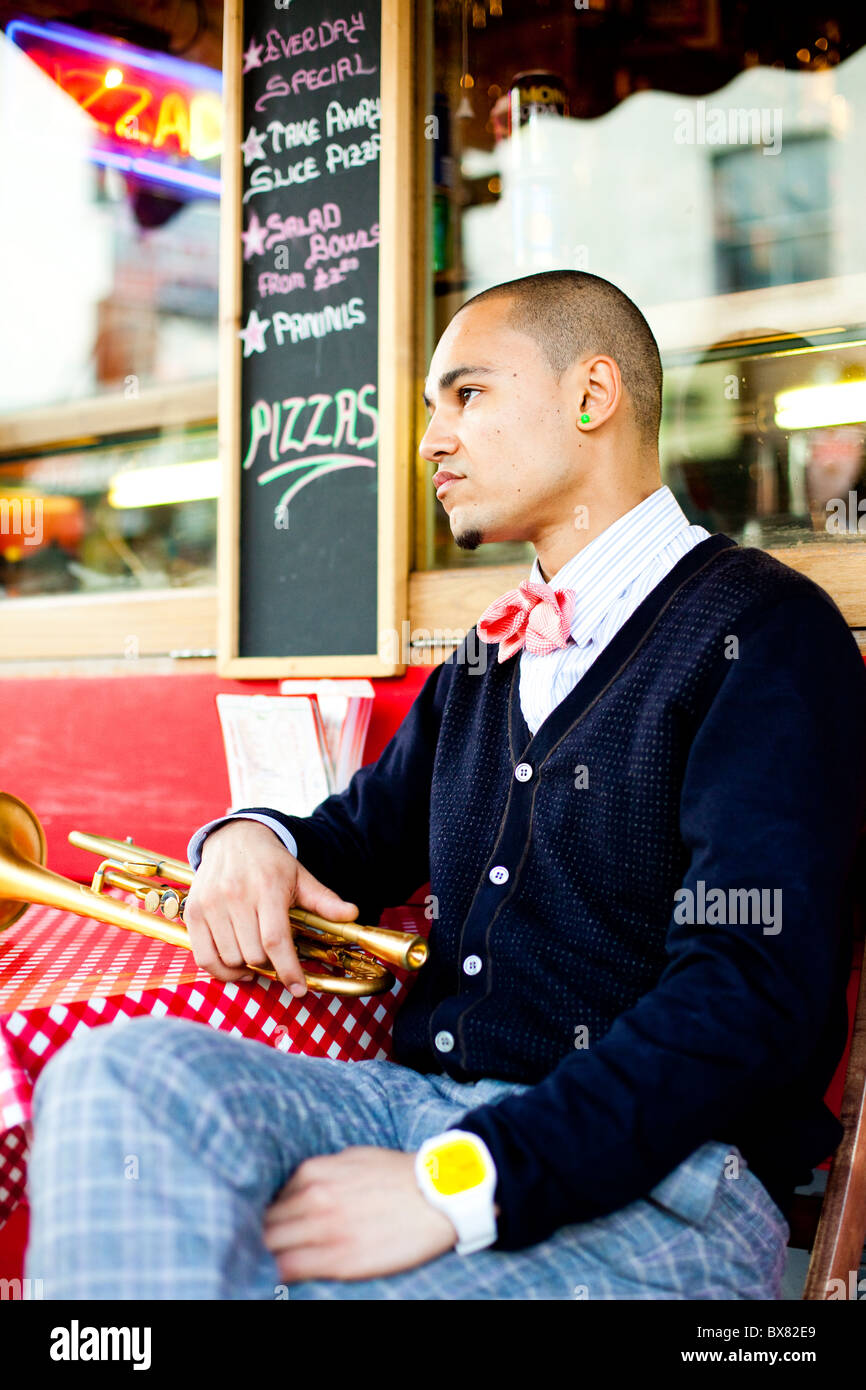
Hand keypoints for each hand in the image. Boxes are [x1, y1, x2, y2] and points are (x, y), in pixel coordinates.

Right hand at [182, 819, 358, 995]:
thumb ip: (324, 900)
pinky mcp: (194, 912)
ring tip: (257, 960)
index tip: (299, 989)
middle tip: (276, 960)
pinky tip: (235, 966)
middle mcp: (235, 895)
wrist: (234, 838)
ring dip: (246, 968)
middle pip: (253, 954)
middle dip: (269, 965)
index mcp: (267, 887)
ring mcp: (211, 904)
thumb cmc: (271, 863)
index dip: (288, 970)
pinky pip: (203, 956)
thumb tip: (351, 914)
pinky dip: (220, 970)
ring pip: (230, 958)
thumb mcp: (301, 877)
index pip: (275, 940)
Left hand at [263, 1148, 458, 1282]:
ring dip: (264, 1256)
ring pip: (271, 1248)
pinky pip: (290, 1270)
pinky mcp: (339, 1259)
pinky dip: (279, 1274)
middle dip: (258, 1237)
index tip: (262, 1228)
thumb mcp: (352, 1158)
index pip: (268, 1200)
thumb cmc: (397, 1175)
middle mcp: (313, 1199)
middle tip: (255, 1250)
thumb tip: (296, 1189)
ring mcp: (324, 1230)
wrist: (439, 1194)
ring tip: (263, 1265)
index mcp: (313, 1173)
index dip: (262, 1217)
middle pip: (263, 1225)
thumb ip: (319, 1173)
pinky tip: (278, 1277)